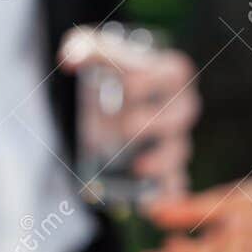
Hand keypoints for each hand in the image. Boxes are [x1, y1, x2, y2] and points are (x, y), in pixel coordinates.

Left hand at [60, 27, 198, 195]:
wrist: (117, 96)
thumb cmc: (112, 69)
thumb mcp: (96, 50)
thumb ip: (82, 46)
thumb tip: (69, 60)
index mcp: (171, 73)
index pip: (175, 72)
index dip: (155, 81)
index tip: (126, 88)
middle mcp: (180, 105)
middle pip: (182, 114)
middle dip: (156, 123)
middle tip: (125, 129)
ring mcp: (176, 137)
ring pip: (180, 151)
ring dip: (163, 162)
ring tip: (138, 167)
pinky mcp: (168, 165)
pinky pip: (175, 181)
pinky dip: (167, 193)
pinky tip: (152, 204)